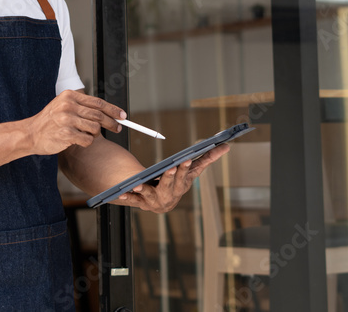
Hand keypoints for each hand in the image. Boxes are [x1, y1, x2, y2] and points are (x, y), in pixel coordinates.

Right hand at [27, 90, 124, 155]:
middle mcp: (68, 106)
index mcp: (70, 96)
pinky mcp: (66, 134)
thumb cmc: (49, 121)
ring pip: (95, 128)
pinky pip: (87, 140)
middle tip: (118, 128)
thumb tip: (107, 112)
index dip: (113, 109)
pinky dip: (86, 142)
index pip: (97, 102)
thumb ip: (82, 106)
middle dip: (111, 123)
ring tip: (85, 134)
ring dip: (94, 134)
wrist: (30, 134)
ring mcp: (67, 119)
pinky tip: (77, 140)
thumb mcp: (63, 106)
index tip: (122, 115)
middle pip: (99, 115)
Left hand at [114, 143, 229, 212]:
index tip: (187, 159)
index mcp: (183, 185)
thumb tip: (226, 145)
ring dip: (145, 190)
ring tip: (139, 185)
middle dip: (170, 176)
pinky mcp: (142, 202)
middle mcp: (171, 195)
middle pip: (171, 184)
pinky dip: (128, 197)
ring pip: (151, 194)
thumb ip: (208, 158)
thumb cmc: (177, 181)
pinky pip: (134, 200)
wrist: (160, 202)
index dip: (186, 168)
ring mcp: (156, 200)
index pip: (186, 175)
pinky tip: (120, 193)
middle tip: (170, 167)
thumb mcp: (191, 170)